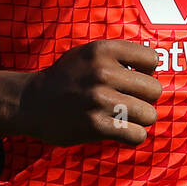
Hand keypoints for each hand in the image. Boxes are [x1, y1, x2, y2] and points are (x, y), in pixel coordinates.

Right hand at [0, 40, 161, 146]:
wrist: (31, 102)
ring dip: (140, 119)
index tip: (132, 78)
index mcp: (102, 50)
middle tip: (130, 101)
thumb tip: (155, 69)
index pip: (152, 59)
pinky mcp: (95, 125)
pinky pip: (136, 134)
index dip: (146, 71)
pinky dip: (133, 135)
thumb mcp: (89, 54)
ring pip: (149, 114)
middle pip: (155, 89)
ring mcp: (99, 100)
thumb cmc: (67, 77)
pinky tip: (121, 130)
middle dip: (146, 98)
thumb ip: (119, 56)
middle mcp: (102, 72)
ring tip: (125, 117)